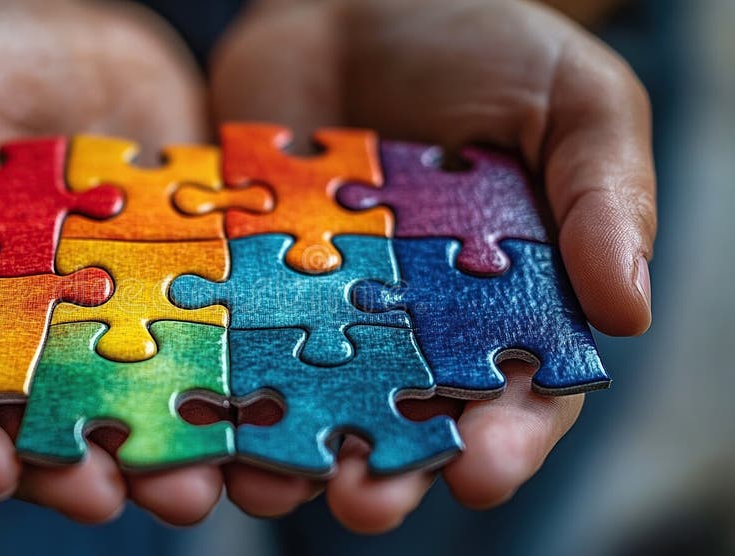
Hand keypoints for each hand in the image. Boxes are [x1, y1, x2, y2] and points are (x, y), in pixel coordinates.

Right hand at [0, 0, 228, 525]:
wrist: (58, 9)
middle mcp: (18, 324)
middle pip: (35, 427)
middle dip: (70, 470)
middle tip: (110, 497)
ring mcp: (104, 304)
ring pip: (127, 398)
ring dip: (160, 451)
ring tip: (197, 486)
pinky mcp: (176, 273)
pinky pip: (203, 334)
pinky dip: (228, 378)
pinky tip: (259, 406)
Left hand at [210, 0, 654, 531]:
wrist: (352, 0)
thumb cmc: (478, 42)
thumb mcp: (569, 99)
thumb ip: (602, 195)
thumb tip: (628, 310)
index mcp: (501, 301)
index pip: (515, 395)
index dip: (503, 440)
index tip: (480, 471)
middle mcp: (408, 326)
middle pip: (399, 422)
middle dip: (383, 471)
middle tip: (361, 503)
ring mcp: (318, 305)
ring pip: (304, 402)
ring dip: (282, 455)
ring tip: (260, 488)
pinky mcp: (244, 276)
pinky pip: (225, 339)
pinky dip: (208, 381)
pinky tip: (192, 415)